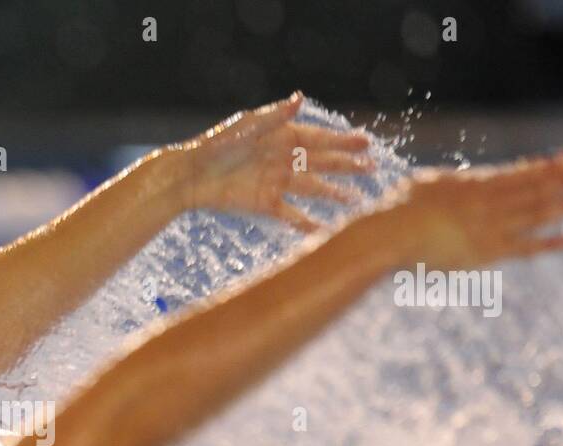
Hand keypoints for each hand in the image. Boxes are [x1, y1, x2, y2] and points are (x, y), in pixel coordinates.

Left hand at [172, 92, 373, 231]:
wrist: (191, 175)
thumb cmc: (217, 145)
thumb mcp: (246, 127)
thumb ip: (275, 117)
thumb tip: (300, 98)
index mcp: (282, 136)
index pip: (319, 139)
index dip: (343, 141)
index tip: (366, 142)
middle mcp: (283, 159)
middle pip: (321, 163)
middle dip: (346, 165)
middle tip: (371, 168)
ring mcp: (276, 182)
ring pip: (312, 188)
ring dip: (333, 193)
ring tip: (354, 200)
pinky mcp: (264, 203)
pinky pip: (290, 214)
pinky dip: (305, 222)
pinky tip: (322, 229)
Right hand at [393, 154, 562, 268]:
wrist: (390, 235)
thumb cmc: (397, 210)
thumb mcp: (425, 184)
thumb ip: (450, 182)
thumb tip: (462, 180)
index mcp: (473, 184)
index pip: (517, 174)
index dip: (544, 168)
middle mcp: (488, 202)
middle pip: (534, 189)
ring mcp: (489, 226)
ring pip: (536, 213)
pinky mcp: (486, 252)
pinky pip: (525, 247)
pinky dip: (549, 242)